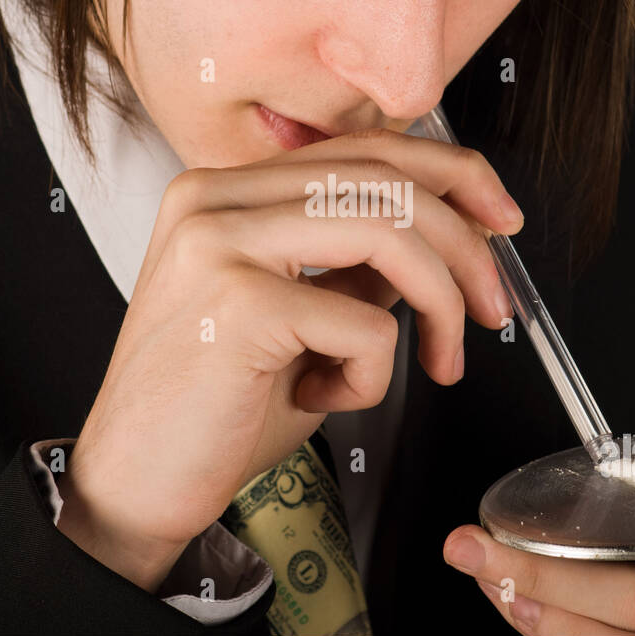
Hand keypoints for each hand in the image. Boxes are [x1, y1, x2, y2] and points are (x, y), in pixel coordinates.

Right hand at [57, 129, 521, 590]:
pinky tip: (327, 398)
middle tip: (492, 308)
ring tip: (439, 363)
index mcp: (226, 190)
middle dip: (467, 245)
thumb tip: (448, 238)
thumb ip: (358, 268)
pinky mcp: (236, 301)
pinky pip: (364, 322)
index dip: (452, 174)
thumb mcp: (304, 320)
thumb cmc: (216, 410)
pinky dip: (374, 373)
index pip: (364, 149)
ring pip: (389, 231)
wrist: (133, 486)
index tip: (502, 219)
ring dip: (440, 303)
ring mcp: (220, 241)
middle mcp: (215, 197)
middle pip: (387, 179)